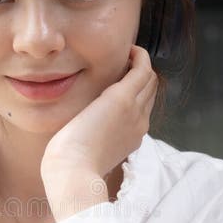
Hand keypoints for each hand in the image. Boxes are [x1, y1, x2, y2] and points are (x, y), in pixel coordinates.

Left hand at [41, 45, 157, 219]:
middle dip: (140, 74)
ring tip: (126, 53)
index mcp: (131, 137)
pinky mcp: (123, 98)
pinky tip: (128, 50)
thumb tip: (84, 133)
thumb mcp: (88, 153)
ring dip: (141, 63)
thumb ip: (95, 140)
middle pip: (150, 91)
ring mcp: (135, 111)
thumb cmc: (71, 167)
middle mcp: (139, 124)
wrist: (74, 172)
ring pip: (150, 79)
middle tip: (124, 61)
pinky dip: (139, 57)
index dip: (135, 92)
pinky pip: (143, 69)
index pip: (142, 108)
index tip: (120, 80)